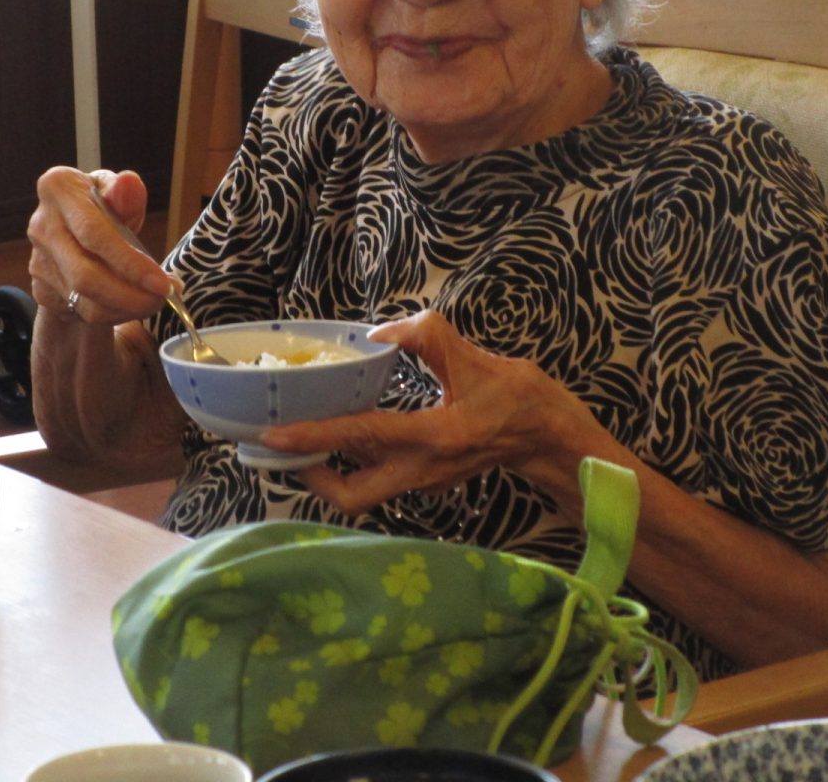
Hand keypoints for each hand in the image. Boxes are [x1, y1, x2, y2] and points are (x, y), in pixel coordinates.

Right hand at [26, 166, 172, 325]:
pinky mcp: (42, 290)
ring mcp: (38, 261)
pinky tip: (133, 304)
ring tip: (155, 301)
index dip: (129, 262)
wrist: (74, 232)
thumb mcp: (117, 193)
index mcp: (57, 188)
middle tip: (164, 297)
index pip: (93, 234)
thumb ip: (126, 192)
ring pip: (85, 301)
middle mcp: (41, 225)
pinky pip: (83, 312)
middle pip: (85, 275)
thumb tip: (128, 184)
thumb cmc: (102, 208)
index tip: (162, 282)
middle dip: (131, 295)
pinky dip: (115, 314)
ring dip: (127, 308)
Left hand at [260, 309, 609, 517]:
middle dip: (310, 478)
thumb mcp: (476, 359)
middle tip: (283, 447)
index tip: (273, 435)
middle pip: (351, 496)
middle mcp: (423, 469)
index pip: (362, 439)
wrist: (553, 438)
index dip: (314, 435)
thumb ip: (427, 336)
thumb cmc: (521, 401)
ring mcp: (424, 480)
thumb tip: (382, 331)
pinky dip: (352, 462)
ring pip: (361, 492)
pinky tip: (343, 433)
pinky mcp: (427, 479)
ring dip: (328, 471)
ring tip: (301, 438)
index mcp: (434, 438)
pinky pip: (377, 479)